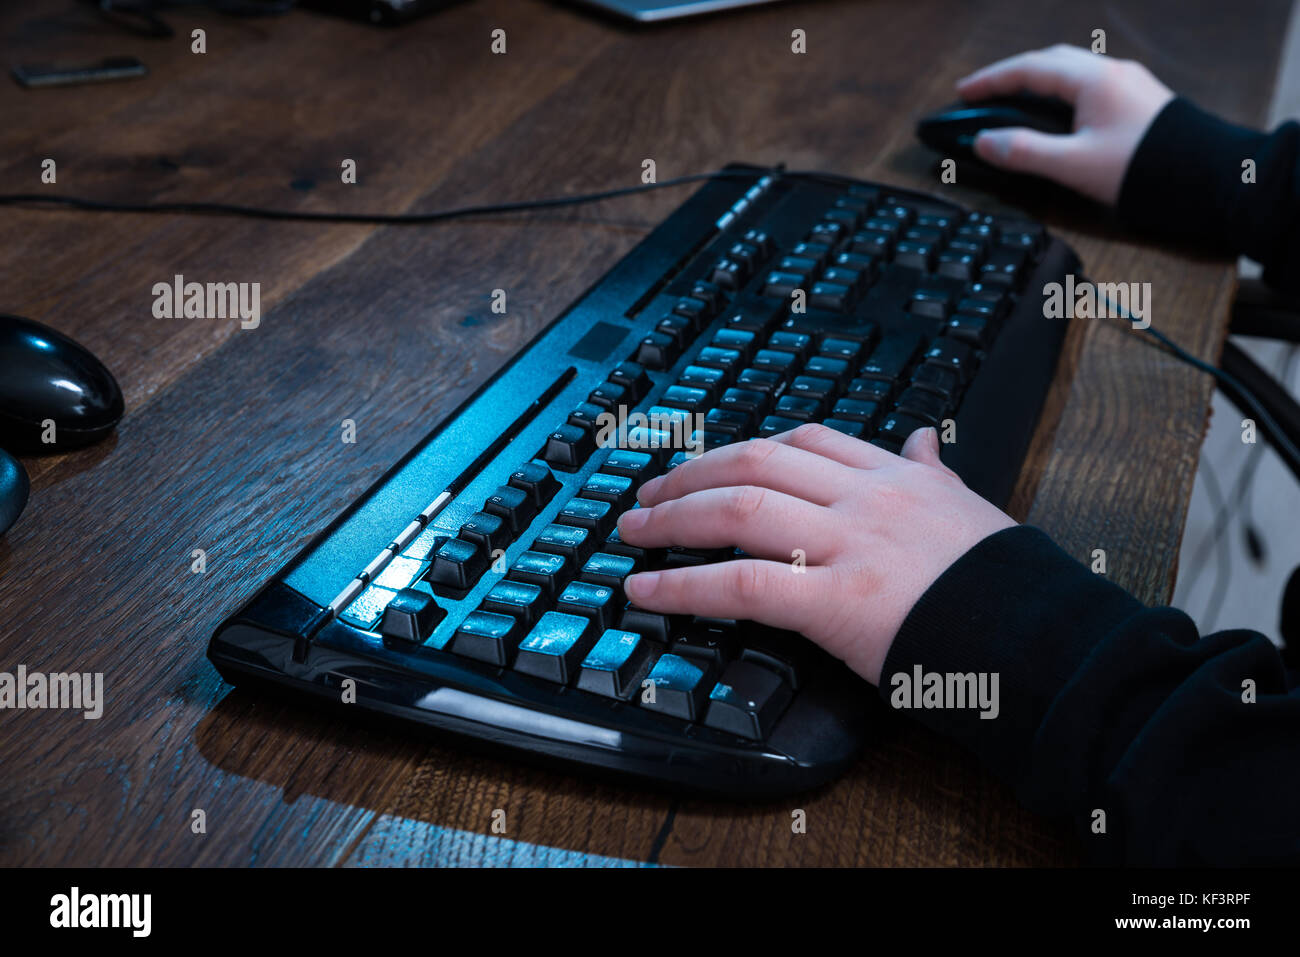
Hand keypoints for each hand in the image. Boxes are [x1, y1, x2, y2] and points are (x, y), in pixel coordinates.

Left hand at [616, 424, 1015, 684]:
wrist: (1046, 638)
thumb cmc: (1009, 586)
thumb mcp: (973, 509)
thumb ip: (936, 470)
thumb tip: (923, 436)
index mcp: (898, 477)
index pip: (807, 441)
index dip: (745, 448)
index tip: (710, 462)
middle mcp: (867, 499)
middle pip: (756, 463)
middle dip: (691, 474)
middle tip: (647, 492)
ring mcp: (850, 546)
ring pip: (738, 510)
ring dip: (672, 517)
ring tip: (632, 530)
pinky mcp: (838, 602)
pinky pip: (742, 585)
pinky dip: (683, 585)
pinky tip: (646, 590)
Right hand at [956, 43, 1173, 204]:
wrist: (1207, 179)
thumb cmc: (1145, 168)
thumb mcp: (1074, 164)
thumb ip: (1025, 152)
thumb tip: (986, 142)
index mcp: (1093, 80)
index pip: (1029, 69)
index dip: (991, 80)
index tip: (964, 92)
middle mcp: (1112, 74)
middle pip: (1050, 62)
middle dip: (1012, 76)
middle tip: (984, 95)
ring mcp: (1128, 85)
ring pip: (1071, 73)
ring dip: (1037, 84)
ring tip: (1013, 104)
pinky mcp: (1139, 103)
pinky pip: (1089, 86)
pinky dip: (1060, 95)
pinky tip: (1055, 115)